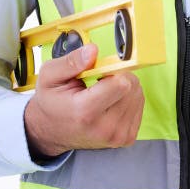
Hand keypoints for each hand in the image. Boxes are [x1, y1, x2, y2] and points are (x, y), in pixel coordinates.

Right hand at [23, 43, 144, 158]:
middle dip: (119, 76)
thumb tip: (93, 50)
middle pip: (132, 87)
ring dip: (124, 87)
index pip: (121, 84)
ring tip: (103, 91)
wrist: (51, 132)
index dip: (113, 69)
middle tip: (100, 80)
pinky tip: (111, 101)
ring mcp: (117, 136)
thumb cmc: (51, 102)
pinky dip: (128, 98)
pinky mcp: (126, 138)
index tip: (101, 70)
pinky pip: (139, 105)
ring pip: (138, 94)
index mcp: (85, 112)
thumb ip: (71, 61)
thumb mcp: (50, 75)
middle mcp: (104, 128)